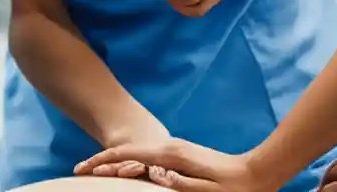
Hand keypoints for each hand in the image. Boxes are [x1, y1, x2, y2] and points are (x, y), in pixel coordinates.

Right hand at [74, 137, 265, 191]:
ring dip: (116, 161)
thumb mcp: (206, 190)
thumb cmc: (233, 188)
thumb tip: (153, 176)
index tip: (84, 168)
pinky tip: (127, 170)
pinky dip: (131, 163)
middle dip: (103, 161)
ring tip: (96, 170)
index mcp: (171, 156)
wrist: (256, 173)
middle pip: (128, 152)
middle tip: (80, 170)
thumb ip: (178, 183)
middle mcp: (170, 148)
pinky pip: (148, 159)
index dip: (104, 161)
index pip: (129, 155)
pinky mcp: (181, 157)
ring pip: (137, 154)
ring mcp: (175, 151)